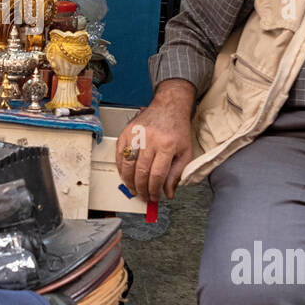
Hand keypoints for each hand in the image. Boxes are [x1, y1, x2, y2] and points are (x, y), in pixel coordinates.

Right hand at [115, 80, 195, 201]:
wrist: (168, 107)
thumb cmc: (177, 129)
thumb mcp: (185, 152)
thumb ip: (177, 174)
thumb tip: (168, 192)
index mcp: (167, 145)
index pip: (157, 175)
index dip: (154, 190)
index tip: (154, 197)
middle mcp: (150, 140)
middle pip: (141, 172)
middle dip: (141, 189)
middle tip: (143, 196)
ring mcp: (136, 135)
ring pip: (127, 165)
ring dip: (129, 181)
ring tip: (134, 189)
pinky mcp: (127, 132)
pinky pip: (120, 154)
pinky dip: (121, 168)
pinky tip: (126, 175)